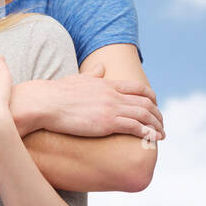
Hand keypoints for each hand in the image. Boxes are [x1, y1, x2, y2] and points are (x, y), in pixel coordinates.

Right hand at [17, 62, 164, 139]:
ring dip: (157, 125)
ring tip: (161, 134)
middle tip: (161, 124)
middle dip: (157, 114)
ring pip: (144, 115)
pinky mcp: (107, 123)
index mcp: (106, 84)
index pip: (138, 88)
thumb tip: (101, 66)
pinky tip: (153, 139)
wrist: (44, 102)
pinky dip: (148, 133)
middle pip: (146, 102)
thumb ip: (92, 74)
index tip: (155, 106)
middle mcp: (113, 95)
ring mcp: (111, 108)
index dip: (151, 97)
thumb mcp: (77, 79)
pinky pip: (135, 128)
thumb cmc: (55, 93)